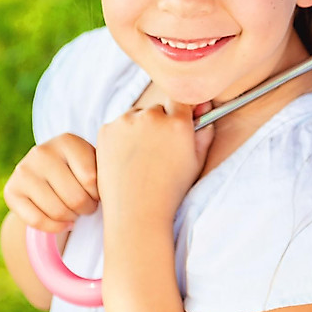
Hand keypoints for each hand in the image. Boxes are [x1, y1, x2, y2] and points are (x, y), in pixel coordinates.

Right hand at [4, 133, 99, 233]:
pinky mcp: (11, 190)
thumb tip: (116, 191)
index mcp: (67, 141)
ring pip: (58, 211)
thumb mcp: (93, 163)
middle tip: (88, 207)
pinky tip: (64, 223)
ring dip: (73, 218)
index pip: (91, 179)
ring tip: (76, 212)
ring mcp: (24, 170)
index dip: (98, 194)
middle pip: (75, 198)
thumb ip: (105, 170)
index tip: (98, 193)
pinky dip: (56, 228)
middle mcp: (42, 152)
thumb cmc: (79, 171)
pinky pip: (38, 221)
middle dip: (87, 209)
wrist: (45, 176)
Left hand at [96, 100, 214, 229]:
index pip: (181, 99)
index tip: (178, 123)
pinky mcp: (106, 130)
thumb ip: (204, 135)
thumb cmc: (170, 191)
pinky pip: (117, 126)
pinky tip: (125, 159)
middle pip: (157, 109)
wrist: (136, 212)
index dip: (179, 112)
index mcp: (178, 123)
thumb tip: (205, 114)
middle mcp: (152, 117)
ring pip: (136, 116)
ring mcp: (126, 122)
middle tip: (157, 149)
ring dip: (139, 128)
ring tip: (140, 158)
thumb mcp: (196, 164)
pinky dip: (120, 137)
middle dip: (159, 122)